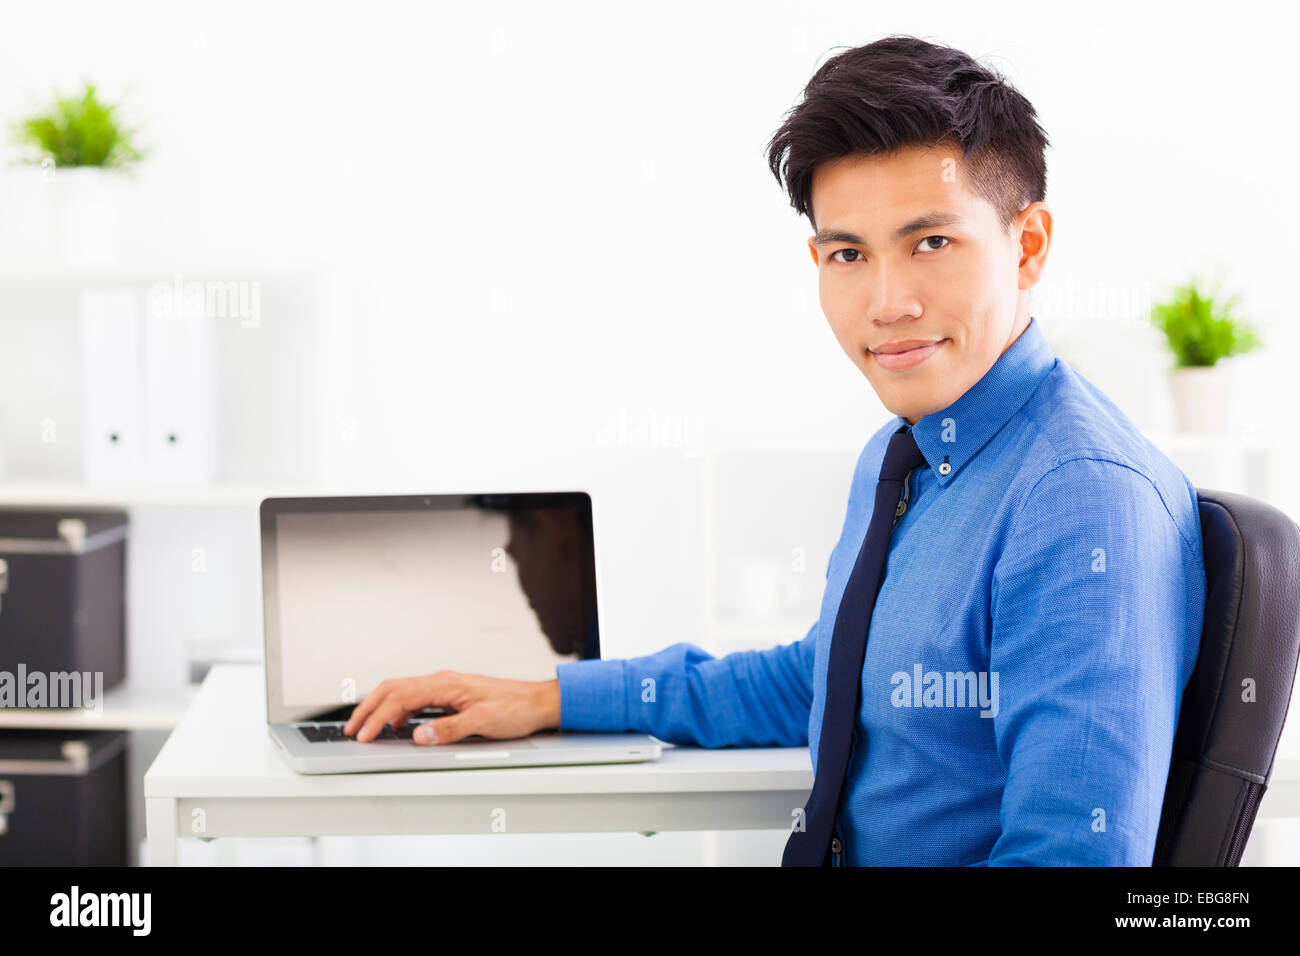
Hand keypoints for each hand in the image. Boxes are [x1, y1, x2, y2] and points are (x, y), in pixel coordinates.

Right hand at [342, 672, 560, 744]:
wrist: (537, 702)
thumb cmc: (516, 709)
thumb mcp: (484, 722)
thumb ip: (450, 729)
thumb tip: (419, 735)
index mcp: (446, 684)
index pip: (400, 698)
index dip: (378, 718)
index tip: (364, 736)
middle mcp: (443, 680)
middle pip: (393, 689)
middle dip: (368, 708)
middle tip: (351, 730)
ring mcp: (446, 686)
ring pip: (401, 690)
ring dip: (380, 707)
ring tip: (365, 726)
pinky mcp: (451, 694)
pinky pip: (415, 696)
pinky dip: (397, 708)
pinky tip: (397, 724)